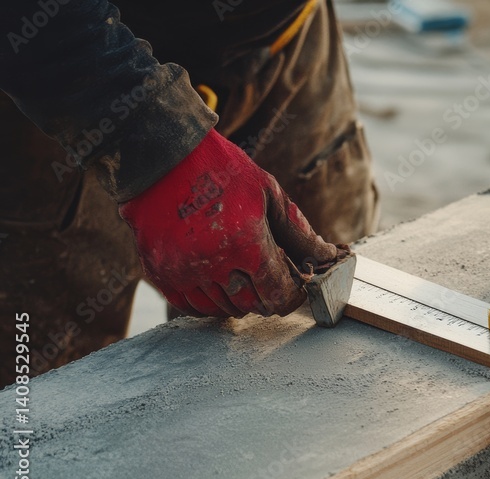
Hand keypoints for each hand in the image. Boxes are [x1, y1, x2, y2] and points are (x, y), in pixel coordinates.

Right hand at [119, 129, 346, 316]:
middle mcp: (212, 264)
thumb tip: (329, 257)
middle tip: (270, 280)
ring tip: (243, 274)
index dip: (291, 295)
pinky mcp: (159, 274)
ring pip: (221, 309)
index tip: (295, 287)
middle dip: (267, 298)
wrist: (162, 158)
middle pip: (251, 305)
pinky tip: (218, 281)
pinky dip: (209, 301)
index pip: (277, 294)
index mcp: (245, 244)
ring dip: (238, 299)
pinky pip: (191, 307)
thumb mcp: (269, 194)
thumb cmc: (222, 171)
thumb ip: (299, 233)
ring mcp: (182, 272)